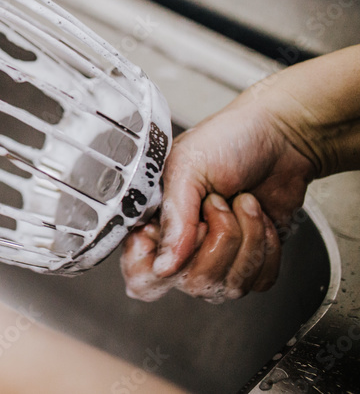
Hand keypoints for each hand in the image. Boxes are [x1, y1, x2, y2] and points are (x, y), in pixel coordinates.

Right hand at [122, 91, 315, 301]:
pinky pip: (259, 281)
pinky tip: (260, 220)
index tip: (185, 231)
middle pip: (193, 282)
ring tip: (243, 203)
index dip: (159, 266)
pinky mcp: (252, 262)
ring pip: (230, 285)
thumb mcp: (187, 168)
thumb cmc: (227, 141)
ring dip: (248, 237)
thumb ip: (173, 218)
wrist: (280, 137)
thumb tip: (162, 268)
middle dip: (218, 239)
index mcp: (153, 221)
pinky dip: (268, 248)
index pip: (141, 274)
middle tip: (219, 202)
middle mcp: (182, 247)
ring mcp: (217, 258)